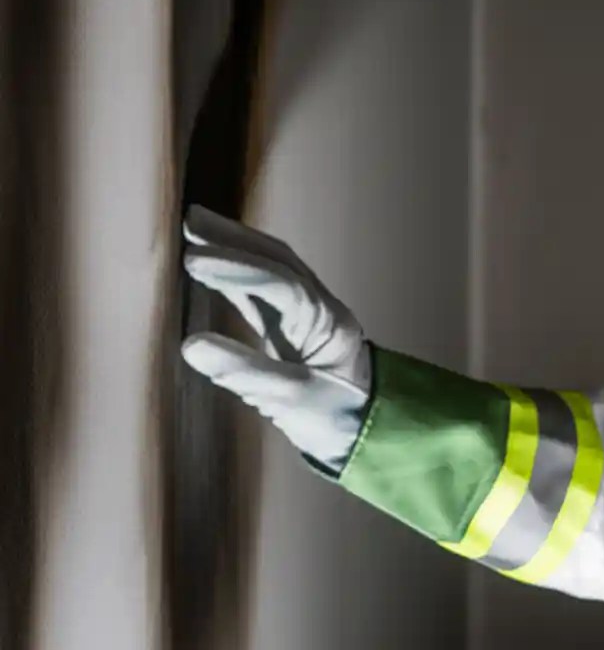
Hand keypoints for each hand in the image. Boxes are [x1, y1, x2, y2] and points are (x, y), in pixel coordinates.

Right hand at [180, 205, 371, 472]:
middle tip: (191, 221)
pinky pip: (263, 291)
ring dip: (235, 248)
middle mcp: (321, 308)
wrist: (361, 434)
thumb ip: (245, 372)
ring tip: (194, 229)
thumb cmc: (333, 418)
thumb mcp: (291, 400)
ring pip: (271, 269)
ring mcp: (307, 314)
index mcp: (329, 322)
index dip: (239, 270)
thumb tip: (190, 345)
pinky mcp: (292, 326)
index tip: (195, 260)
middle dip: (235, 241)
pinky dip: (234, 275)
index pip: (283, 283)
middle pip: (279, 261)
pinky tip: (207, 265)